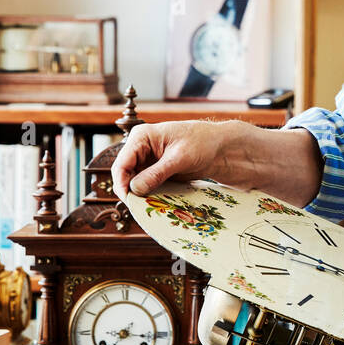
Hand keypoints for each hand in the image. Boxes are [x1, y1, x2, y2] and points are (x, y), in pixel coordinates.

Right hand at [110, 120, 244, 198]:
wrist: (221, 147)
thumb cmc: (203, 143)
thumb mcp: (179, 158)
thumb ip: (156, 173)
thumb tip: (135, 189)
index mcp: (142, 137)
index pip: (122, 163)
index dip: (121, 183)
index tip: (129, 199)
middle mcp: (141, 148)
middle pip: (125, 175)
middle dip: (130, 191)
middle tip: (139, 207)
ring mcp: (148, 161)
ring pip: (134, 182)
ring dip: (140, 195)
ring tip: (149, 207)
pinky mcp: (156, 172)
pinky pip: (147, 186)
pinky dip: (149, 195)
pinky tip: (156, 203)